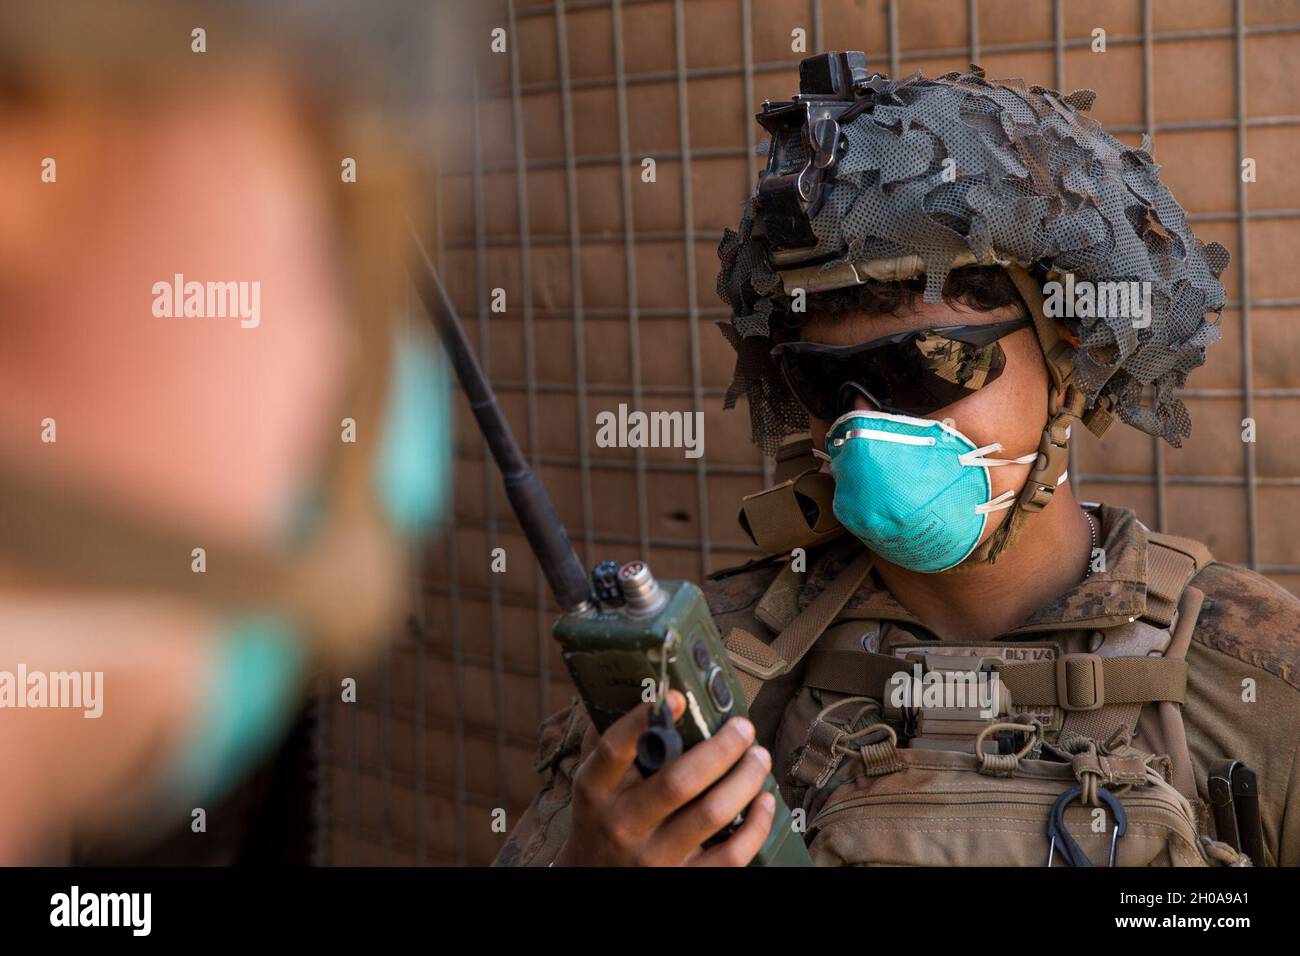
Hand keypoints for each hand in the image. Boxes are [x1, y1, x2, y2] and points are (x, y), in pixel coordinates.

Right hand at [555, 691, 775, 865]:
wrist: (591, 879)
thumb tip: (636, 688)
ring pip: (712, 814)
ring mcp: (654, 857)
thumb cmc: (599, 819)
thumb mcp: (590, 781)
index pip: (615, 749)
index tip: (677, 696)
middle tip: (743, 727)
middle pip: (679, 781)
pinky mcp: (682, 879)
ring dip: (745, 779)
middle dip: (721, 749)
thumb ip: (606, 739)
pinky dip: (756, 826)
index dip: (643, 720)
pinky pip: (730, 856)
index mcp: (596, 790)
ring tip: (759, 756)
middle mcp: (623, 824)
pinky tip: (763, 800)